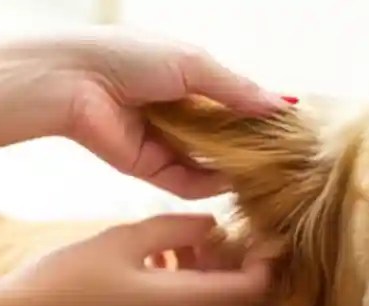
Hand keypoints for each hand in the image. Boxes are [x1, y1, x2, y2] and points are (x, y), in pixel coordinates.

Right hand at [0, 213, 271, 305]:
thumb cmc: (71, 279)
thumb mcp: (126, 239)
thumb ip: (176, 229)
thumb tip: (212, 224)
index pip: (253, 289)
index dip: (268, 262)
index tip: (268, 234)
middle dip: (244, 271)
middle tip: (230, 236)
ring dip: (214, 280)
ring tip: (186, 242)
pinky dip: (191, 294)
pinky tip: (159, 263)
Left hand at [33, 29, 287, 197]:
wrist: (74, 82)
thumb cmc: (131, 58)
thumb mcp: (195, 65)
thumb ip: (237, 90)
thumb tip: (283, 105)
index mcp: (192, 81)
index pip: (237, 104)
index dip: (263, 117)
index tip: (294, 131)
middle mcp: (183, 115)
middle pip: (228, 139)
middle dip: (254, 150)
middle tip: (287, 162)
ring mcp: (169, 144)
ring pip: (213, 165)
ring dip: (236, 170)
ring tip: (264, 176)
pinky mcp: (152, 170)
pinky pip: (189, 183)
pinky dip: (210, 185)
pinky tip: (230, 182)